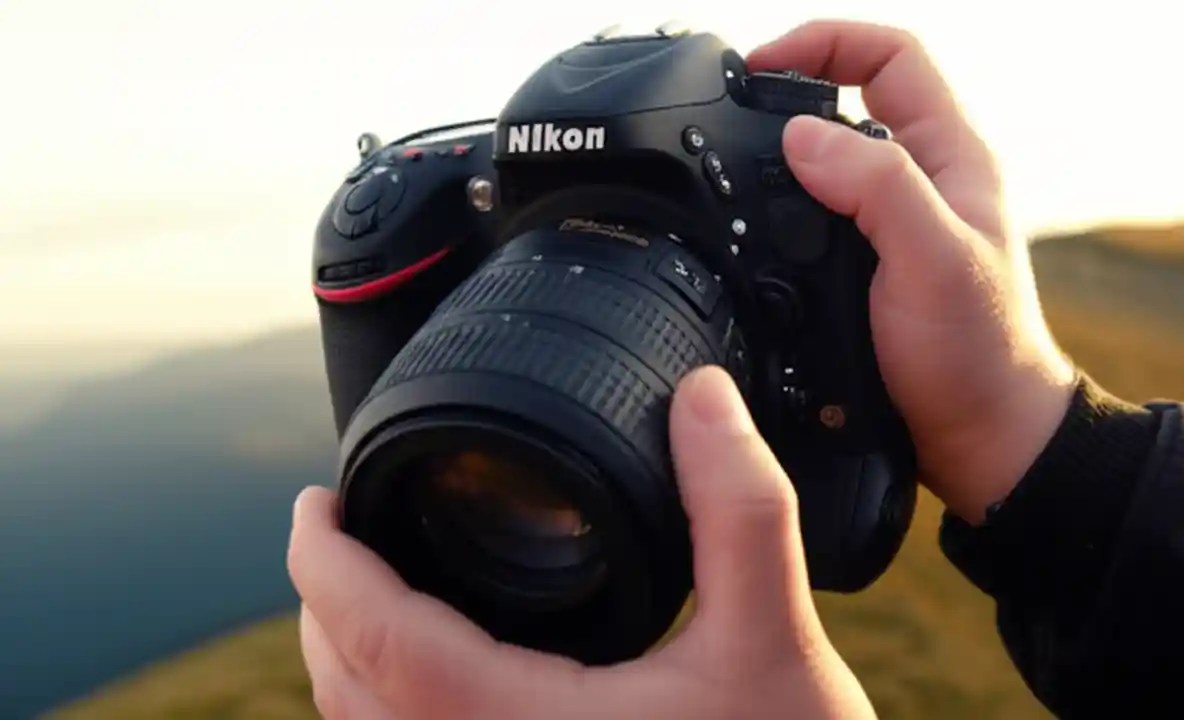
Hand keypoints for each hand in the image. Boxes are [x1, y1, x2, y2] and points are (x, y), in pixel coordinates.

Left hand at [287, 366, 876, 719]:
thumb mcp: (775, 643)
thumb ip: (741, 513)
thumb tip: (704, 396)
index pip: (375, 639)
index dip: (324, 561)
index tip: (315, 501)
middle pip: (347, 694)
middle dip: (323, 606)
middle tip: (338, 532)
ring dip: (349, 661)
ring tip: (372, 593)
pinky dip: (391, 707)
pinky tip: (437, 675)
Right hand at [749, 21, 1076, 523]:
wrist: (983, 438)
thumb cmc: (978, 354)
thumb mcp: (933, 261)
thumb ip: (875, 189)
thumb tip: (800, 137)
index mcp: (953, 157)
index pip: (891, 56)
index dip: (826, 43)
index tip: (761, 66)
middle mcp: (925, 179)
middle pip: (851, 96)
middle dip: (790, 91)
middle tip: (732, 111)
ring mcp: (896, 222)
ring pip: (829, 158)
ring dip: (780, 154)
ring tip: (732, 165)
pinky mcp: (871, 264)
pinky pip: (817, 214)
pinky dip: (781, 209)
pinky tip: (756, 229)